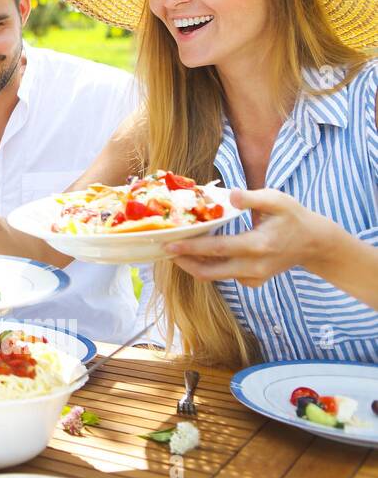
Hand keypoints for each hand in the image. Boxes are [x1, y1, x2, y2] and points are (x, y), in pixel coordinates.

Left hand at [164, 188, 335, 286]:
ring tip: (176, 250)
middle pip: (209, 271)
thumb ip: (253, 197)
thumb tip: (230, 196)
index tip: (168, 245)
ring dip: (193, 264)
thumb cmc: (293, 217)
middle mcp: (254, 267)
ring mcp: (254, 278)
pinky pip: (226, 277)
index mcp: (258, 245)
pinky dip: (210, 267)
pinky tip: (200, 253)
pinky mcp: (254, 282)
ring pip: (215, 276)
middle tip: (163, 249)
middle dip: (183, 262)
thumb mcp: (278, 200)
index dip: (190, 248)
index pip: (217, 249)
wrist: (314, 243)